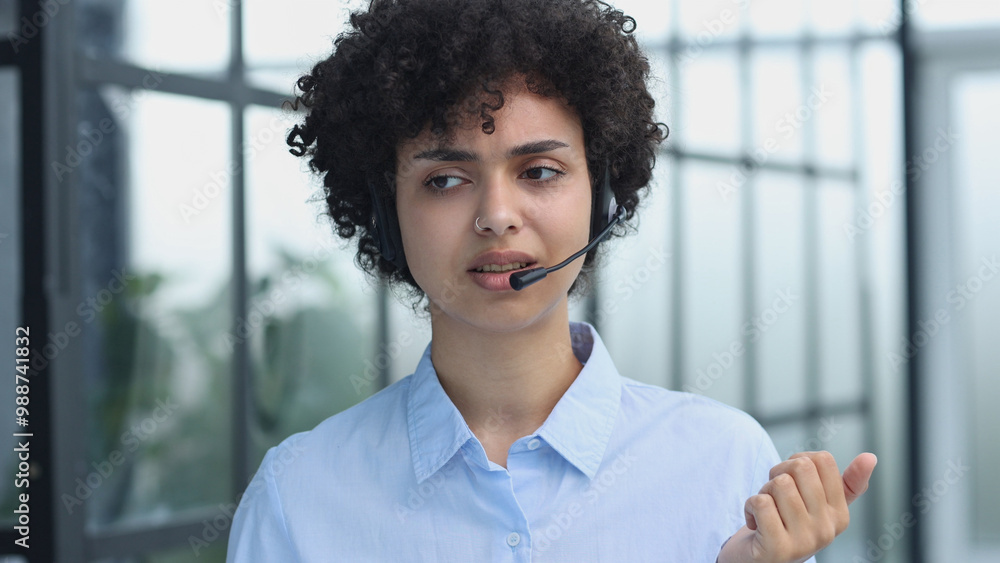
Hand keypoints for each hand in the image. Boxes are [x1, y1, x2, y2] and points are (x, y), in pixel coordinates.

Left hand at [717, 451, 876, 562]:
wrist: (760, 560)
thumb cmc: (787, 525)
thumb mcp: (817, 504)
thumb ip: (845, 483)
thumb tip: (870, 457)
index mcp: (840, 514)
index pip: (823, 460)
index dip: (797, 461)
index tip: (792, 481)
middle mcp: (827, 529)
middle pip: (800, 467)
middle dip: (778, 473)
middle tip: (775, 496)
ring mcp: (805, 540)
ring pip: (779, 484)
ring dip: (763, 492)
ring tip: (767, 512)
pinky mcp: (778, 548)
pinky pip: (761, 503)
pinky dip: (749, 507)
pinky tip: (755, 523)